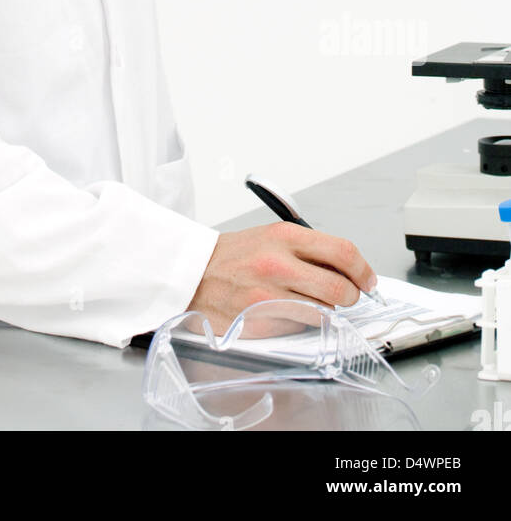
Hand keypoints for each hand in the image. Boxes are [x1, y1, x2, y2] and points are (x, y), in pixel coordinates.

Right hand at [186, 222, 377, 336]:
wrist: (194, 273)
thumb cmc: (234, 256)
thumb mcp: (272, 237)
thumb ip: (309, 249)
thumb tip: (348, 269)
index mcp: (285, 236)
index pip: (342, 252)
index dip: (364, 270)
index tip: (368, 279)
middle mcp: (279, 264)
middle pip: (341, 288)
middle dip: (351, 296)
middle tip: (347, 295)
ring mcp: (271, 294)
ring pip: (326, 312)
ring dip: (327, 311)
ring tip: (310, 301)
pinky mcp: (263, 321)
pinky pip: (303, 326)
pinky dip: (305, 322)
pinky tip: (290, 311)